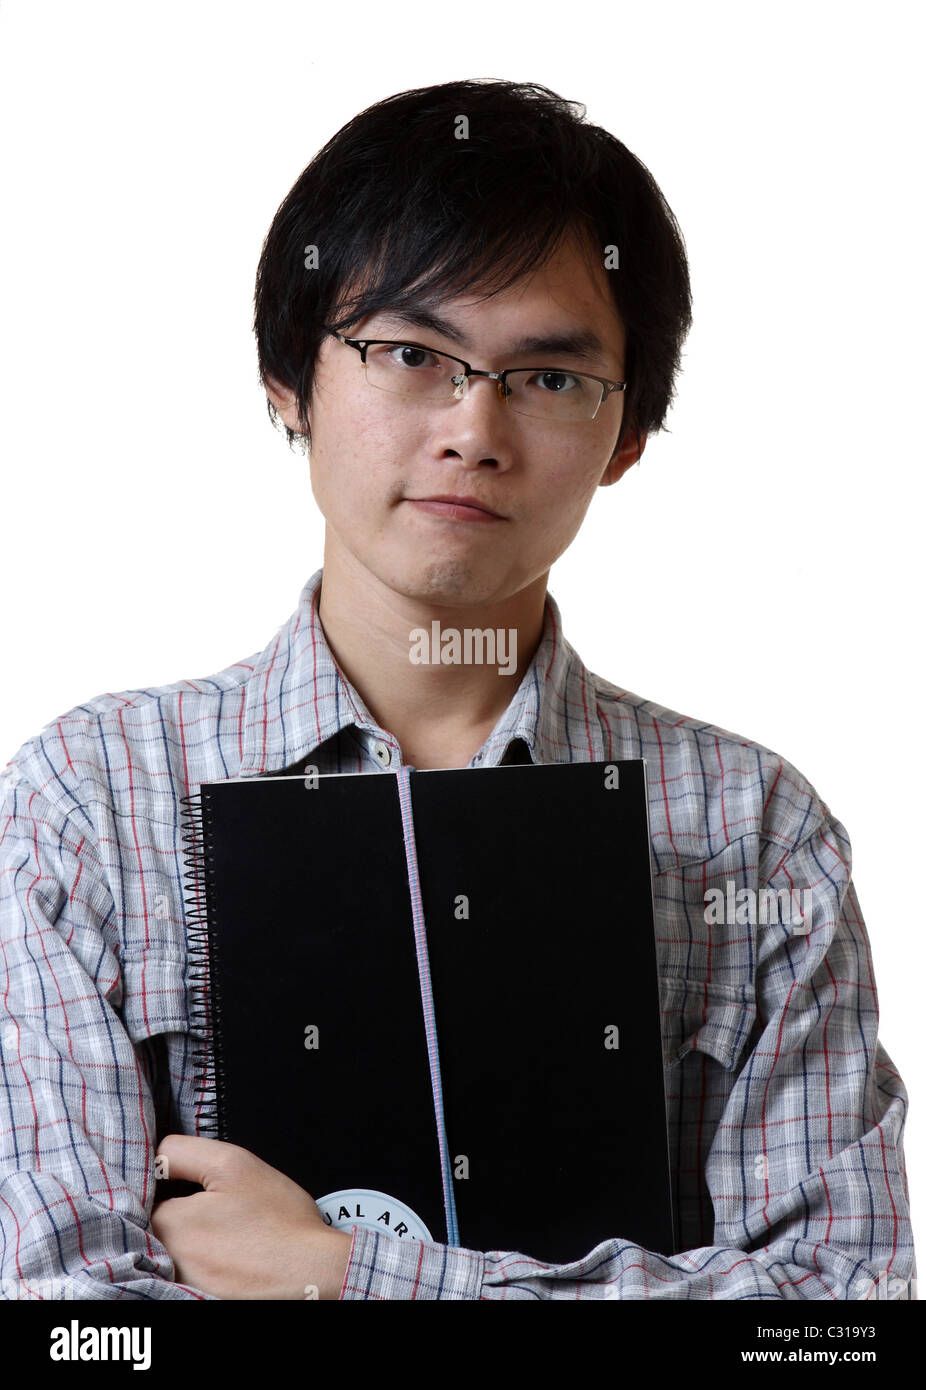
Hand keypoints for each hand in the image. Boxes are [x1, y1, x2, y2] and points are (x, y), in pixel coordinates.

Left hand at [150, 1134, 351, 1299]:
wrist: (313, 1270)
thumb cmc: (279, 1221)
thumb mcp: (232, 1163)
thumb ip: (183, 1152)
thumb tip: (157, 1157)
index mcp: (169, 1225)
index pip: (147, 1196)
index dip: (172, 1186)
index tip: (199, 1190)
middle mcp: (167, 1263)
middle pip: (156, 1227)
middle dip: (180, 1215)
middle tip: (219, 1214)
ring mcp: (182, 1287)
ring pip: (172, 1253)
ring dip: (190, 1242)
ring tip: (227, 1236)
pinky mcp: (198, 1300)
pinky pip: (187, 1275)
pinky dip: (203, 1265)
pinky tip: (228, 1257)